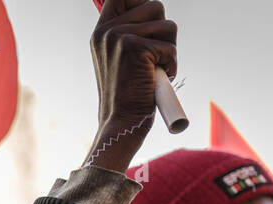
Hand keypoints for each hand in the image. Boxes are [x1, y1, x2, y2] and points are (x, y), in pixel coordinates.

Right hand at [85, 0, 176, 170]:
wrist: (120, 123)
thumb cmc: (127, 96)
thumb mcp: (121, 58)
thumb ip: (130, 33)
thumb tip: (152, 9)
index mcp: (102, 31)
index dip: (141, 0)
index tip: (150, 19)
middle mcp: (107, 30)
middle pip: (155, 5)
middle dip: (163, 31)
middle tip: (154, 57)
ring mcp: (119, 37)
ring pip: (168, 25)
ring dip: (170, 49)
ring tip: (155, 70)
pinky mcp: (135, 48)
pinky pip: (170, 46)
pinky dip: (171, 65)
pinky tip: (157, 80)